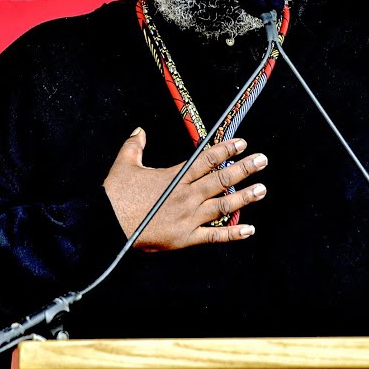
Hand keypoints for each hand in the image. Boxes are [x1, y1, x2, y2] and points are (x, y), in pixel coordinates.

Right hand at [102, 127, 267, 250]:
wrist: (106, 224)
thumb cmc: (115, 195)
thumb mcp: (124, 164)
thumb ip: (135, 145)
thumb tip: (139, 131)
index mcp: (174, 177)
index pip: (205, 159)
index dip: (225, 149)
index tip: (241, 143)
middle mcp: (185, 195)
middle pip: (220, 179)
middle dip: (244, 169)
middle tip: (262, 160)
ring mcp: (187, 217)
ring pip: (222, 205)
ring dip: (244, 197)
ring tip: (261, 189)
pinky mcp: (185, 238)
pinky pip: (213, 235)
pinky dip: (232, 233)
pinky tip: (249, 229)